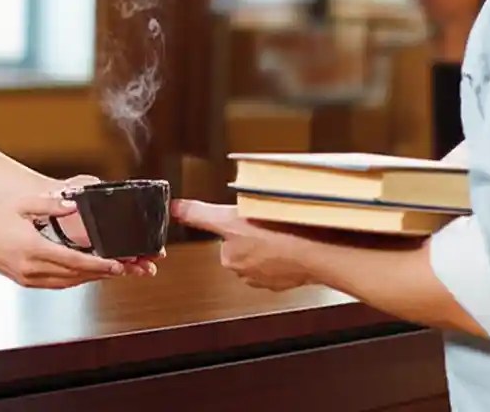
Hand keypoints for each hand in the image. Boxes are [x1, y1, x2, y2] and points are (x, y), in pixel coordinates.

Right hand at [0, 192, 125, 288]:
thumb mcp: (22, 205)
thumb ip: (50, 204)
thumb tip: (74, 203)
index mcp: (34, 249)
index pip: (75, 261)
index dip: (99, 265)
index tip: (118, 265)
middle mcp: (32, 268)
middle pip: (76, 275)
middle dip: (102, 273)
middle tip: (124, 269)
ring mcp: (28, 278)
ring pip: (67, 283)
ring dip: (89, 278)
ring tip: (109, 272)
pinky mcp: (25, 281)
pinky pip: (56, 284)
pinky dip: (73, 279)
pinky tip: (84, 273)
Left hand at [171, 199, 315, 290]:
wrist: (314, 253)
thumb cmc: (274, 235)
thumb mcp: (230, 217)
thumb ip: (199, 214)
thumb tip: (176, 209)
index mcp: (230, 258)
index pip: (229, 237)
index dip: (240, 224)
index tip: (251, 218)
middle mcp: (246, 273)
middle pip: (247, 245)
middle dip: (256, 234)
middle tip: (268, 221)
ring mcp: (269, 278)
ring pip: (267, 254)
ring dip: (274, 244)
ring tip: (284, 231)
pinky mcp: (289, 280)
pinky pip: (285, 262)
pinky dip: (289, 253)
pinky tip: (295, 243)